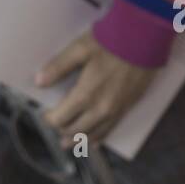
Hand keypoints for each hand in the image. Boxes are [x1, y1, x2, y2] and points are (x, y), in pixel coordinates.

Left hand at [36, 29, 155, 148]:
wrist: (145, 41)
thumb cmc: (112, 42)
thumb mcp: (79, 49)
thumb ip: (58, 66)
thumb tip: (39, 81)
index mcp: (85, 95)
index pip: (61, 118)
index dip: (49, 119)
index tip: (44, 114)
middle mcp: (100, 109)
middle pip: (75, 129)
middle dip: (62, 129)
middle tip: (54, 125)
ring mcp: (115, 111)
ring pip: (93, 135)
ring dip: (78, 139)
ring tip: (67, 142)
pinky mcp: (127, 108)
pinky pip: (110, 131)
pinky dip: (98, 138)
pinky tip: (94, 141)